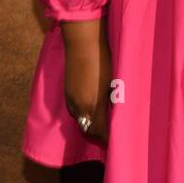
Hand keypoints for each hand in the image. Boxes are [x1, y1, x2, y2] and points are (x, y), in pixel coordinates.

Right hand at [62, 21, 111, 145]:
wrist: (82, 41)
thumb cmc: (103, 59)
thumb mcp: (112, 83)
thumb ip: (111, 103)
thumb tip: (114, 116)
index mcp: (93, 105)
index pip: (100, 133)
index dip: (109, 140)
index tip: (118, 141)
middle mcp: (79, 107)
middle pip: (89, 130)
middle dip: (100, 135)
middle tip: (112, 134)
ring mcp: (70, 99)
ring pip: (81, 120)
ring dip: (91, 124)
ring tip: (103, 122)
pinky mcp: (66, 92)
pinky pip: (75, 111)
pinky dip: (84, 114)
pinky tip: (92, 107)